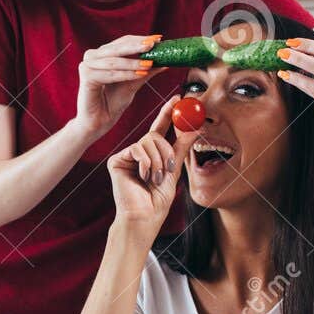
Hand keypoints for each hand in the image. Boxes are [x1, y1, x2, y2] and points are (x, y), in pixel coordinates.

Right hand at [75, 33, 159, 140]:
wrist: (99, 122)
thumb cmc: (113, 103)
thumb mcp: (134, 83)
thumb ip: (146, 71)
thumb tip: (165, 62)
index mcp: (103, 54)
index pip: (123, 42)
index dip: (140, 40)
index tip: (158, 39)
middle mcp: (93, 56)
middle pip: (118, 47)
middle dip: (137, 46)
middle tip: (154, 44)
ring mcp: (87, 65)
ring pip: (115, 61)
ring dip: (134, 62)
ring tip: (150, 63)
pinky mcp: (86, 77)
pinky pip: (110, 74)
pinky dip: (125, 74)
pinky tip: (140, 74)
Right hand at [106, 95, 201, 236]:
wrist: (144, 216)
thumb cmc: (157, 199)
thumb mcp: (174, 170)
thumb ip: (182, 147)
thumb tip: (196, 126)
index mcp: (152, 154)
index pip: (161, 127)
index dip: (168, 112)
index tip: (178, 97)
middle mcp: (138, 152)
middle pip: (155, 133)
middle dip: (166, 150)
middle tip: (170, 166)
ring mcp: (127, 155)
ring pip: (147, 141)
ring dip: (158, 161)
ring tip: (155, 178)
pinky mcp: (117, 160)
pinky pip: (137, 149)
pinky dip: (146, 163)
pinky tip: (143, 176)